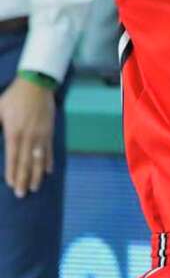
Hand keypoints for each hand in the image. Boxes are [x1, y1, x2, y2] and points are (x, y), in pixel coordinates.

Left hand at [0, 75, 54, 196]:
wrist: (37, 83)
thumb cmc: (14, 97)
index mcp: (14, 132)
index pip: (13, 157)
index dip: (13, 172)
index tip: (12, 184)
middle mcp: (29, 136)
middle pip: (26, 162)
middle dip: (24, 179)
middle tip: (22, 194)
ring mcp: (41, 134)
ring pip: (39, 159)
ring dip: (37, 174)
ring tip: (35, 187)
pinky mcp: (49, 130)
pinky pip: (49, 149)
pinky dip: (49, 161)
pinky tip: (48, 171)